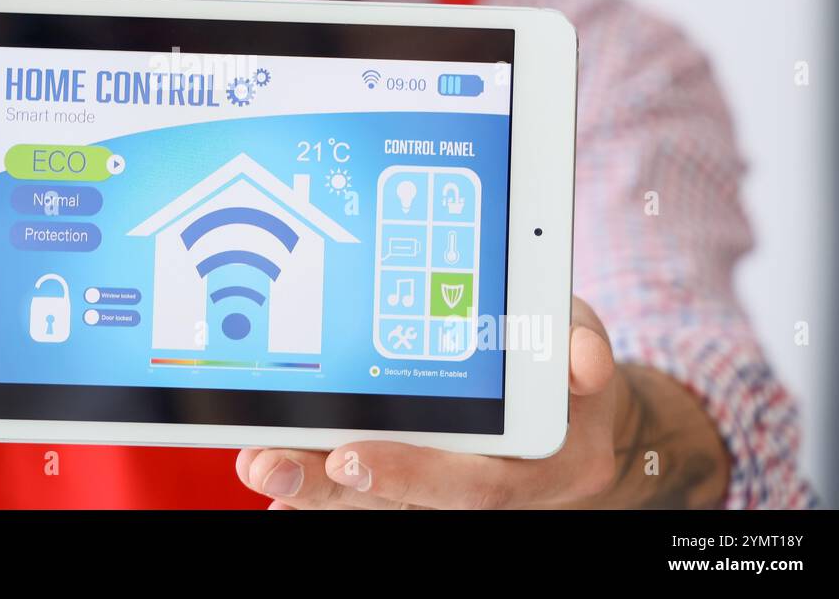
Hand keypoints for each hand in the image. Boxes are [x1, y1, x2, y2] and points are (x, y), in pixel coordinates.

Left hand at [236, 296, 625, 508]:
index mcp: (536, 462)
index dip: (410, 474)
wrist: (573, 404)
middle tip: (269, 464)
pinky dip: (319, 489)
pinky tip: (271, 472)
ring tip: (256, 463)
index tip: (348, 456)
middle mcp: (485, 485)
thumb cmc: (562, 354)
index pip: (470, 482)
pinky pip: (363, 494)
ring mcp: (443, 485)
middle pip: (404, 503)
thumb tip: (582, 363)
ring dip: (311, 487)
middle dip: (331, 488)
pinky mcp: (413, 477)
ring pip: (373, 503)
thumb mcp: (580, 335)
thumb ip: (579, 344)